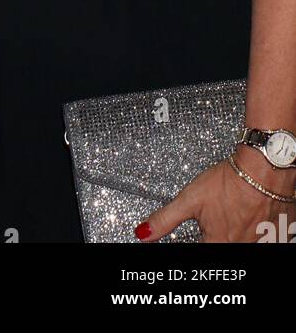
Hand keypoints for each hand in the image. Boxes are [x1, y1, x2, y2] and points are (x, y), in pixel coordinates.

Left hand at [135, 154, 294, 242]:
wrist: (263, 168)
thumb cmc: (230, 181)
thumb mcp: (189, 199)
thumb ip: (165, 219)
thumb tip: (142, 233)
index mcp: (218, 244)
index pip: (202, 253)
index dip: (199, 241)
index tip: (201, 234)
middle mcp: (241, 248)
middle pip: (224, 247)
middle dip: (219, 235)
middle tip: (221, 216)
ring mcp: (262, 242)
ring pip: (245, 243)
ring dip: (239, 233)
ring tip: (237, 215)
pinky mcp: (278, 234)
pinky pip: (267, 239)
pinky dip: (259, 232)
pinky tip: (255, 217)